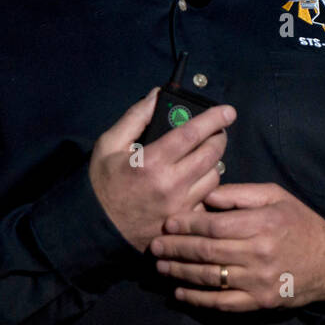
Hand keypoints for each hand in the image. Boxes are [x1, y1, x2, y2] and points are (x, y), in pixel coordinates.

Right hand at [89, 87, 235, 253]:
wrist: (96, 228)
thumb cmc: (101, 184)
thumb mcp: (109, 144)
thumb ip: (135, 117)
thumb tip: (156, 96)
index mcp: (151, 162)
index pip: (191, 133)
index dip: (213, 118)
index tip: (228, 111)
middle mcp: (170, 185)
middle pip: (212, 154)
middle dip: (219, 138)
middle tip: (216, 132)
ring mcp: (180, 207)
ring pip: (214, 178)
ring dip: (213, 163)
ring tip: (202, 157)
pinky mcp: (183, 223)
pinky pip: (207, 201)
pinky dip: (205, 189)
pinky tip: (194, 183)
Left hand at [150, 182, 324, 310]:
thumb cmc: (299, 222)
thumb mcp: (275, 196)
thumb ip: (240, 194)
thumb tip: (206, 195)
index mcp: (262, 223)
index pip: (214, 224)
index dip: (187, 224)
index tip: (167, 222)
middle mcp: (258, 253)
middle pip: (206, 251)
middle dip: (176, 248)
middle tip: (154, 245)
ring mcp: (258, 280)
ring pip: (209, 277)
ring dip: (180, 272)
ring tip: (161, 266)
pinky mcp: (259, 301)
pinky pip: (222, 303)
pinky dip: (198, 299)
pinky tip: (180, 292)